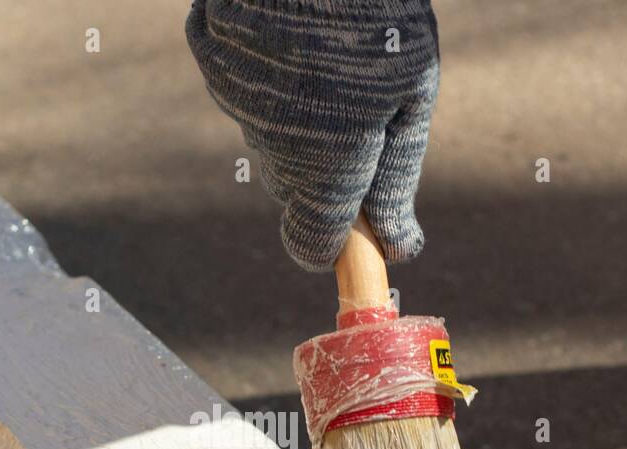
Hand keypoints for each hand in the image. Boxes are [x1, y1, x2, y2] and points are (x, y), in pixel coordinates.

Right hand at [187, 0, 439, 271]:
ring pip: (272, 138)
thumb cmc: (375, 20)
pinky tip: (295, 39)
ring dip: (300, 121)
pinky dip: (271, 79)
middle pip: (296, 189)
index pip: (313, 245)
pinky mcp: (215, 64)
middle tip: (364, 114)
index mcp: (325, 170)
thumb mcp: (411, 98)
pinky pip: (247, 92)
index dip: (334, 246)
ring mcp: (238, 106)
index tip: (357, 235)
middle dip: (325, 171)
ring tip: (332, 62)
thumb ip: (397, 178)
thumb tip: (401, 248)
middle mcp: (272, 150)